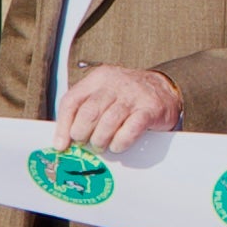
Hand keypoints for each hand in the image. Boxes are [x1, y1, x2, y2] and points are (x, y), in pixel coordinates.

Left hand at [56, 62, 179, 154]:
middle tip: (85, 144)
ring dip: (100, 140)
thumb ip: (85, 110)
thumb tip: (64, 139)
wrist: (165, 88)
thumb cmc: (127, 97)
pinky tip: (117, 146)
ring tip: (101, 147)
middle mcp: (114, 84)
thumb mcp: (104, 94)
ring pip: (108, 122)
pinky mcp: (150, 109)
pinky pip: (130, 129)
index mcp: (98, 79)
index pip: (72, 100)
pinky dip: (121, 142)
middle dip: (82, 134)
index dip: (63, 125)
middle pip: (89, 112)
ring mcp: (133, 96)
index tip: (61, 144)